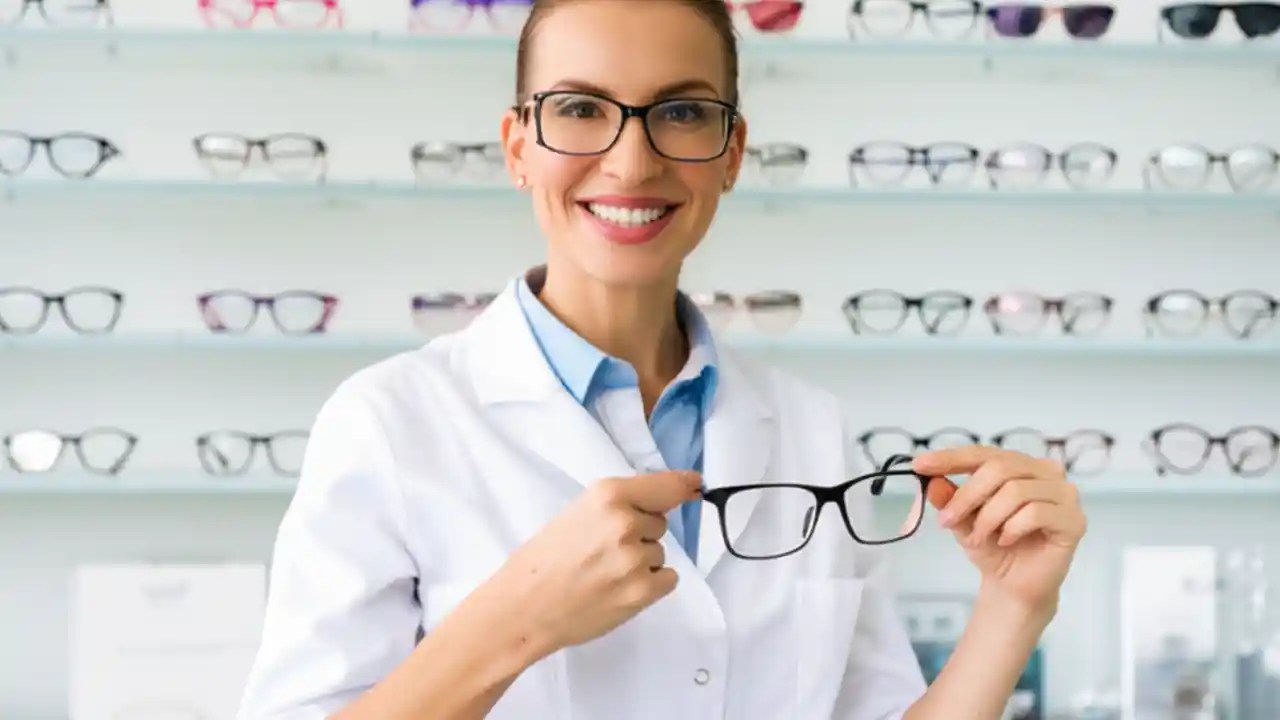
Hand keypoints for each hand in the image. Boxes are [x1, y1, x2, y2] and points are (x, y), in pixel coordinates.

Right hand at [494, 470, 698, 655]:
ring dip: (641, 562)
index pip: (665, 486)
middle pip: (661, 523)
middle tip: (602, 551)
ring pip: (660, 553)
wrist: (524, 607)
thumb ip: (620, 504)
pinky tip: (618, 588)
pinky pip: (667, 579)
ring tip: (604, 573)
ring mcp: (635, 558)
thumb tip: (672, 494)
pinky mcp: (641, 591)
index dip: (684, 485)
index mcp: (607, 495)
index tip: (695, 484)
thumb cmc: (545, 559)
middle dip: (641, 534)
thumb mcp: (579, 512)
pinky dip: (649, 584)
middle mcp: (625, 522)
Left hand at [914, 446, 1086, 613]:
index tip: (920, 465)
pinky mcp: (1073, 520)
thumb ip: (950, 499)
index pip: (983, 453)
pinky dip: (1011, 528)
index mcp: (1019, 464)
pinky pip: (1035, 513)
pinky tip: (1005, 541)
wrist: (1014, 585)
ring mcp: (1064, 494)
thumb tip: (933, 482)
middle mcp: (1046, 472)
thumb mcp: (962, 521)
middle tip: (947, 520)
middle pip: (1000, 468)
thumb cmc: (992, 546)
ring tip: (977, 538)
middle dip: (967, 496)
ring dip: (987, 519)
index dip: (950, 458)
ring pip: (1016, 491)